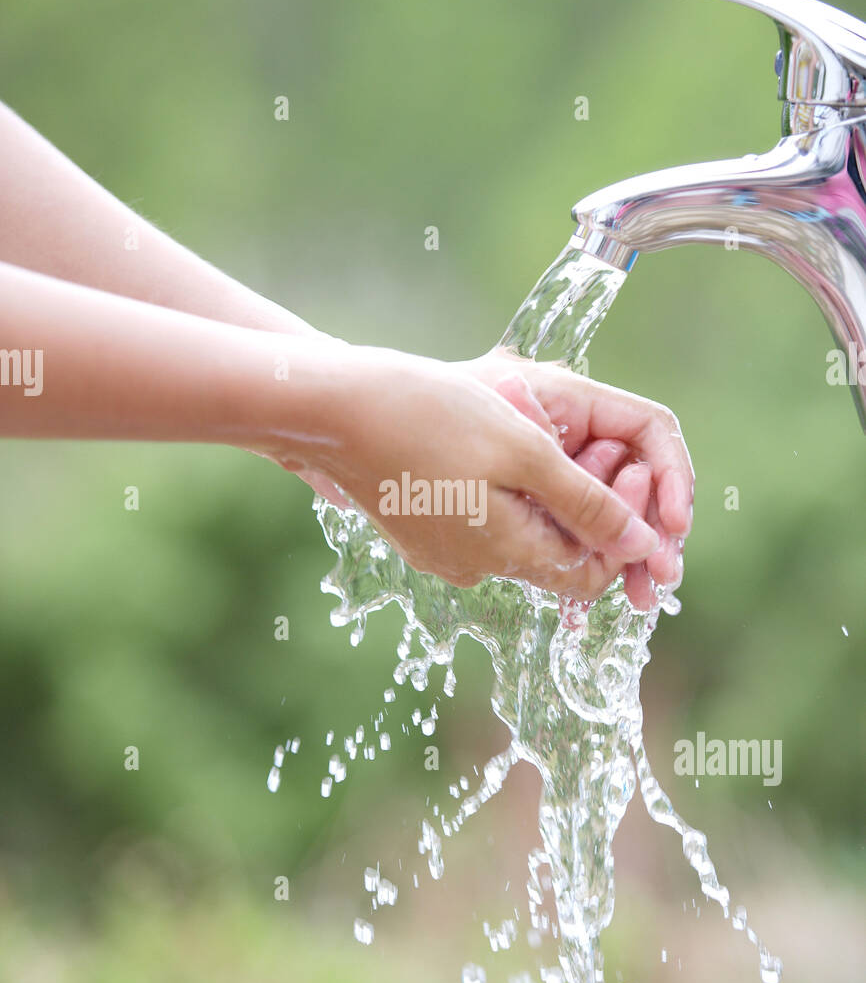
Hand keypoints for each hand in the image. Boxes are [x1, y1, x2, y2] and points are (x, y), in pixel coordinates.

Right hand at [276, 343, 690, 599]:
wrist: (327, 407)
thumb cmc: (426, 416)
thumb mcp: (523, 450)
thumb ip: (587, 501)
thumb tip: (644, 543)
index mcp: (502, 554)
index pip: (590, 575)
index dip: (622, 532)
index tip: (629, 468)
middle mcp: (472, 566)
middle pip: (555, 552)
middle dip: (587, 503)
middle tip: (598, 442)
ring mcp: (440, 550)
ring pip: (519, 530)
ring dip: (547, 490)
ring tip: (548, 431)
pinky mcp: (418, 527)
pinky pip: (482, 517)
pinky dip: (507, 487)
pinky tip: (501, 440)